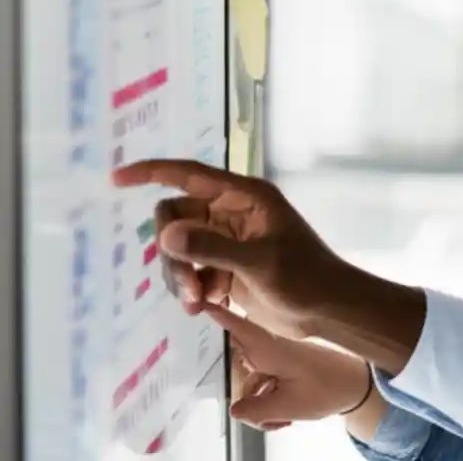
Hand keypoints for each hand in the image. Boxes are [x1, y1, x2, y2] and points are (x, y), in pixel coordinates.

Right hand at [114, 160, 347, 337]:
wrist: (327, 310)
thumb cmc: (305, 278)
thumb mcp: (259, 263)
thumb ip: (212, 248)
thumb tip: (166, 235)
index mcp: (245, 197)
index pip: (189, 175)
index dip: (152, 172)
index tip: (115, 179)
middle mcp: (232, 213)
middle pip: (175, 218)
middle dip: (171, 251)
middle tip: (186, 285)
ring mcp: (227, 240)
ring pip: (178, 248)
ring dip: (179, 275)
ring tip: (196, 302)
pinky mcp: (225, 266)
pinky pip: (189, 269)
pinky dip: (189, 287)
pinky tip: (206, 305)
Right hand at [210, 303, 374, 428]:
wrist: (361, 388)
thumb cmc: (329, 388)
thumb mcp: (288, 405)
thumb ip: (255, 410)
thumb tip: (233, 409)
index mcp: (269, 347)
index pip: (236, 326)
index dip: (218, 314)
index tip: (199, 300)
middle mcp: (271, 347)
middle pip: (238, 367)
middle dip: (246, 395)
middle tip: (265, 415)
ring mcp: (278, 357)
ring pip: (252, 382)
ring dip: (261, 405)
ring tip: (280, 420)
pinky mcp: (286, 366)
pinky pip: (266, 385)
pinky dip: (271, 402)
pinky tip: (285, 418)